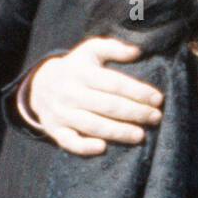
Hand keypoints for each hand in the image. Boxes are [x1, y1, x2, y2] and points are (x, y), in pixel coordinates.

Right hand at [27, 37, 162, 155]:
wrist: (40, 84)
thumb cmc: (76, 68)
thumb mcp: (90, 51)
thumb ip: (113, 48)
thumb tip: (137, 51)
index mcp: (81, 72)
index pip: (114, 83)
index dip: (138, 92)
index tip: (158, 99)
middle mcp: (70, 92)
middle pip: (107, 105)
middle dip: (135, 113)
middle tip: (156, 118)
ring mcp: (61, 113)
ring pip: (93, 125)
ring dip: (118, 132)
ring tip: (140, 135)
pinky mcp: (55, 130)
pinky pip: (69, 142)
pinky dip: (85, 146)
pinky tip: (103, 148)